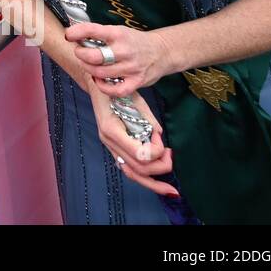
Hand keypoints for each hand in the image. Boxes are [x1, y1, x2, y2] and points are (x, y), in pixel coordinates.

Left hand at [66, 22, 173, 97]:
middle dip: (81, 55)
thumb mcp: (118, 31)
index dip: (76, 33)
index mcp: (118, 34)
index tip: (68, 35)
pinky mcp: (137, 82)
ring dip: (89, 69)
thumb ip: (99, 34)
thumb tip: (74, 35)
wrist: (162, 51)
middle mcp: (125, 50)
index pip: (92, 30)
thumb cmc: (134, 41)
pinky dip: (103, 87)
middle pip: (94, 56)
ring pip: (101, 73)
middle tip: (80, 52)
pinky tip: (100, 80)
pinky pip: (115, 90)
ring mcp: (131, 67)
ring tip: (88, 65)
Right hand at [86, 81, 178, 198]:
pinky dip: (144, 178)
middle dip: (160, 167)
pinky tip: (157, 182)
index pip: (140, 154)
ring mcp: (110, 147)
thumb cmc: (118, 91)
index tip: (159, 135)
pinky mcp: (114, 149)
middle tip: (171, 155)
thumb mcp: (136, 101)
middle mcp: (109, 142)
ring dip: (154, 182)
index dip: (156, 150)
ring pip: (132, 174)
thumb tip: (158, 135)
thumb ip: (148, 120)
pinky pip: (129, 169)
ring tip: (169, 182)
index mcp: (112, 130)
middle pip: (138, 169)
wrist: (99, 88)